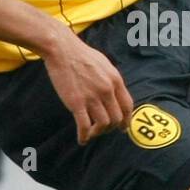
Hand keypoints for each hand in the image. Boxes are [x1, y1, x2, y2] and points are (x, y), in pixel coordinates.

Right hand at [43, 28, 134, 144]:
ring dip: (98, 132)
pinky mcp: (77, 103)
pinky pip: (84, 126)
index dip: (126, 120)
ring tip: (91, 133)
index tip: (123, 128)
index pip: (127, 106)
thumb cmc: (81, 55)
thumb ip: (111, 80)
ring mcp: (92, 97)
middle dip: (111, 128)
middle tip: (103, 130)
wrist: (62, 50)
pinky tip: (82, 140)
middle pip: (116, 118)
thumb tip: (115, 93)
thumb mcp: (104, 64)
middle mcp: (107, 90)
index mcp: (115, 80)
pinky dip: (84, 136)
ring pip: (103, 125)